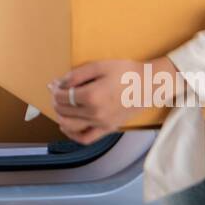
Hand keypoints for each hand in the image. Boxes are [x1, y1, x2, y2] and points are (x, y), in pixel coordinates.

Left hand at [50, 58, 165, 144]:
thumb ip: (76, 75)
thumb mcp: (99, 66)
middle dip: (56, 101)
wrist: (149, 84)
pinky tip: (67, 126)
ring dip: (60, 117)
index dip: (55, 90)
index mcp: (91, 96)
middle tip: (57, 92)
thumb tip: (58, 84)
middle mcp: (94, 113)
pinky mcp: (108, 129)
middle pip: (64, 111)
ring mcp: (101, 124)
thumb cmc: (125, 72)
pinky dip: (73, 135)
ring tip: (60, 107)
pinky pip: (86, 139)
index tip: (55, 84)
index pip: (62, 96)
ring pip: (71, 126)